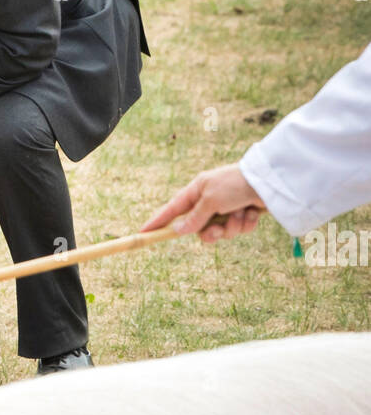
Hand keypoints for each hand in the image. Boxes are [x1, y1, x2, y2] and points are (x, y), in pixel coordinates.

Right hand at [141, 164, 267, 243]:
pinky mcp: (242, 214)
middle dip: (211, 232)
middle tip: (217, 230)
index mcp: (197, 190)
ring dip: (232, 227)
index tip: (144, 232)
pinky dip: (245, 223)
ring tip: (241, 213)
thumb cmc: (236, 184)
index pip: (172, 210)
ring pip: (220, 232)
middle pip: (198, 229)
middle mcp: (210, 200)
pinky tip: (252, 212)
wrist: (269, 181)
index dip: (158, 222)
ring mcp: (226, 208)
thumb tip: (178, 231)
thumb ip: (194, 218)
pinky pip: (237, 229)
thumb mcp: (211, 200)